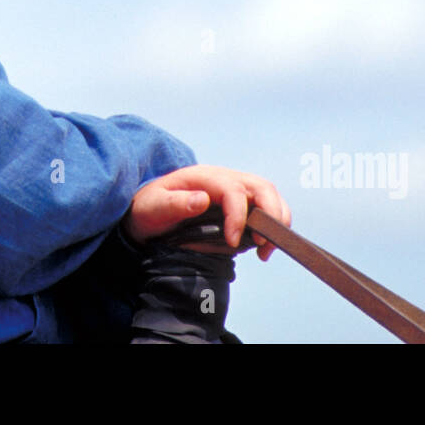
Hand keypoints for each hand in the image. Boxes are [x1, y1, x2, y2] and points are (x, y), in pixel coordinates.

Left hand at [121, 164, 290, 261]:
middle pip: (261, 186)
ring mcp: (233, 189)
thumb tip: (202, 200)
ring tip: (266, 248)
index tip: (233, 242)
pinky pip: (264, 208)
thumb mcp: (153, 207)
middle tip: (263, 243)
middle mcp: (223, 179)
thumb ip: (175, 203)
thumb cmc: (149, 208)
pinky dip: (271, 225)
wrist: (147, 212)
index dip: (238, 216)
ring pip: (268, 195)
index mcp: (204, 176)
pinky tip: (261, 246)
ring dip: (276, 219)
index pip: (233, 190)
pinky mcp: (238, 204)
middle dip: (271, 213)